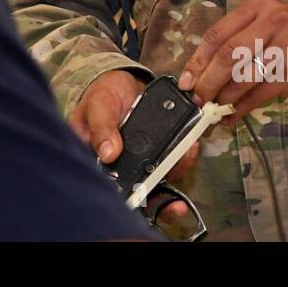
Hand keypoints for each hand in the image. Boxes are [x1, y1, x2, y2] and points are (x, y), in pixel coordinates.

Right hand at [69, 70, 199, 215]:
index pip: (113, 188)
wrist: (122, 80)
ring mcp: (142, 160)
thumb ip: (102, 127)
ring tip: (187, 154)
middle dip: (161, 202)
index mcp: (100, 162)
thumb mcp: (97, 105)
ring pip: (161, 178)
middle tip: (177, 207)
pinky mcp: (159, 149)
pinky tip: (190, 146)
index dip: (129, 201)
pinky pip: (173, 159)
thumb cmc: (102, 95)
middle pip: (140, 192)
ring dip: (177, 171)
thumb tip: (109, 154)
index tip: (145, 203)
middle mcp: (122, 166)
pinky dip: (184, 156)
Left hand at [176, 0, 287, 126]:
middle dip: (207, 80)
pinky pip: (257, 94)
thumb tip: (203, 70)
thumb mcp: (270, 24)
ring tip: (212, 109)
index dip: (197, 59)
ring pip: (241, 76)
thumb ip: (241, 38)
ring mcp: (282, 47)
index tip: (186, 80)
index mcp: (258, 6)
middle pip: (227, 55)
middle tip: (196, 99)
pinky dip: (241, 108)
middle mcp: (270, 21)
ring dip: (222, 97)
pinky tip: (232, 116)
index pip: (218, 33)